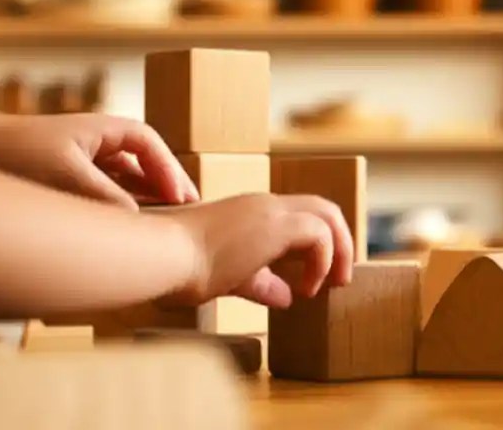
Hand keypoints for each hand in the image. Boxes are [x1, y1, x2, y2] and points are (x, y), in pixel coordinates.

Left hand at [0, 113, 198, 209]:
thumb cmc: (18, 155)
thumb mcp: (67, 177)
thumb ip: (106, 198)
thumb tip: (136, 223)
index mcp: (101, 129)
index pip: (149, 143)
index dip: (169, 169)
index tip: (182, 197)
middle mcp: (94, 143)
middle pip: (142, 162)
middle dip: (165, 185)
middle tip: (188, 211)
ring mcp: (80, 162)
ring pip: (124, 181)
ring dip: (145, 200)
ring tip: (166, 224)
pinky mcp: (66, 183)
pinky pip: (105, 195)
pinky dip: (120, 209)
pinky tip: (126, 230)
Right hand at [159, 194, 355, 307]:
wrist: (162, 256)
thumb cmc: (180, 268)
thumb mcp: (230, 277)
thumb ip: (260, 283)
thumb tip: (286, 297)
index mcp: (251, 212)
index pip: (300, 214)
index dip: (319, 242)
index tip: (319, 275)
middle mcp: (265, 204)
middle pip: (323, 208)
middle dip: (340, 241)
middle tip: (340, 278)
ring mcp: (270, 211)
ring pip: (328, 215)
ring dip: (340, 251)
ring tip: (333, 284)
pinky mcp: (275, 224)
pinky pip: (320, 235)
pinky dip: (322, 261)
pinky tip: (306, 288)